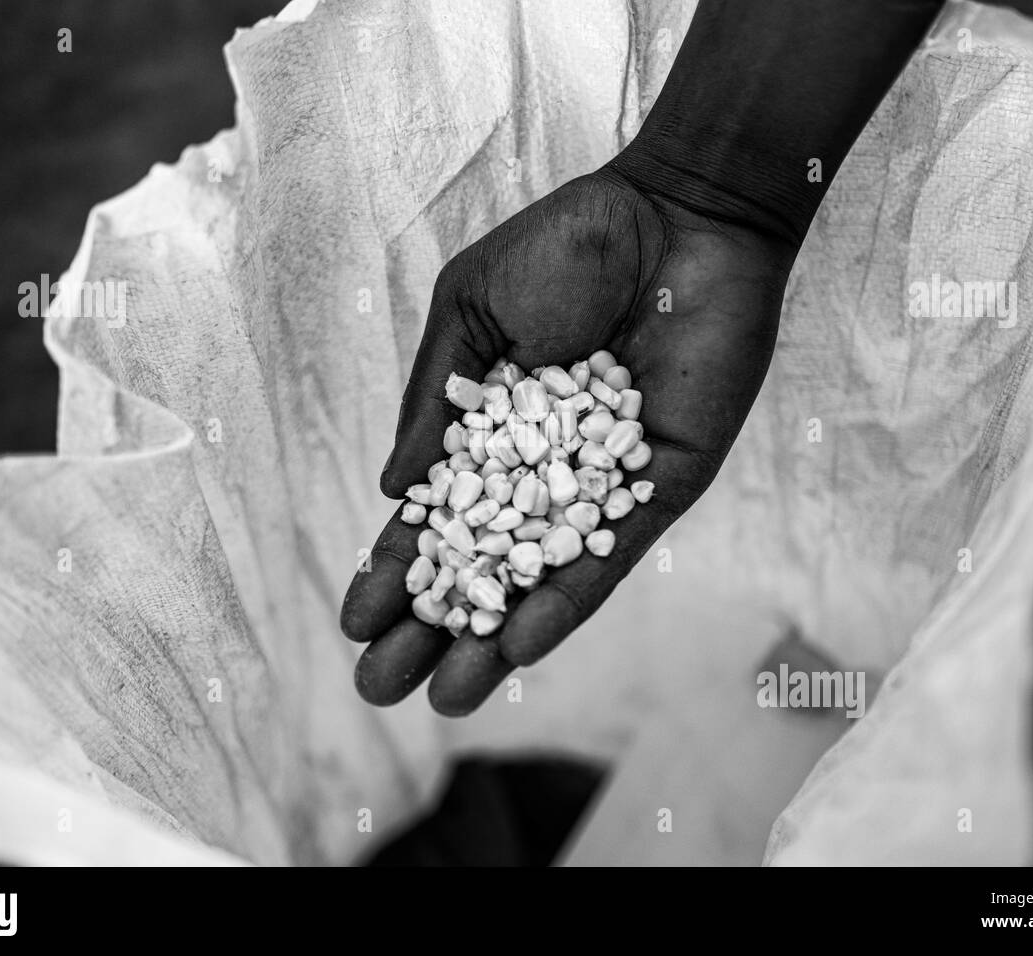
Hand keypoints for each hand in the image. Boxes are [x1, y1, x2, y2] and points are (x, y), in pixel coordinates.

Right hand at [340, 165, 796, 714]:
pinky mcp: (660, 484)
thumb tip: (390, 494)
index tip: (356, 624)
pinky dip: (569, 599)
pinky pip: (611, 554)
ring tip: (448, 699)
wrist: (677, 214)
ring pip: (541, 580)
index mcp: (490, 429)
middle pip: (482, 565)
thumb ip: (435, 402)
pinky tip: (525, 645)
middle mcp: (542, 470)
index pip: (437, 518)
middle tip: (382, 687)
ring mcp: (601, 483)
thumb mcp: (469, 310)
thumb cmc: (566, 247)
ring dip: (495, 641)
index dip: (396, 572)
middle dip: (434, 628)